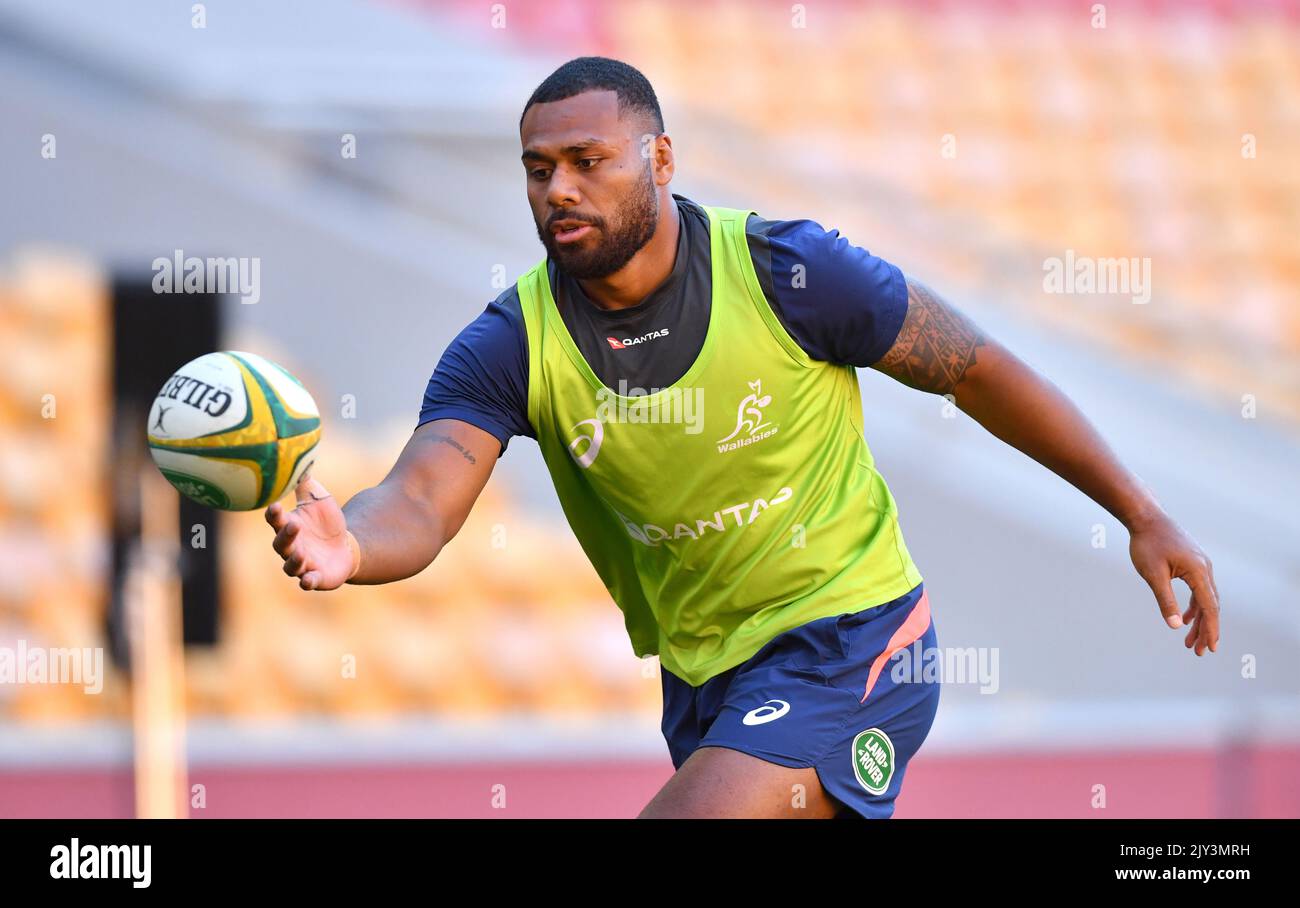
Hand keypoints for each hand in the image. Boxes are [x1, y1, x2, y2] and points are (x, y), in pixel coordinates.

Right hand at [266, 474, 357, 590]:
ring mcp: (301, 564)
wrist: (346, 546)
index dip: (274, 514)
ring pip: (290, 566)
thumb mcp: (320, 499)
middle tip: (293, 525)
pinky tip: (309, 580)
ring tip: (301, 554)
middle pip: (280, 543)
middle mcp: (290, 547)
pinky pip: (308, 582)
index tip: (276, 506)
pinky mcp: (315, 577)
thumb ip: (307, 483)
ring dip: (294, 561)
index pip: (275, 520)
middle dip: (286, 535)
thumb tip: (298, 454)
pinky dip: (307, 581)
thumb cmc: (327, 522)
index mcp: (288, 526)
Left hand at [1128, 513, 1219, 655]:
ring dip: (1199, 620)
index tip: (1210, 648)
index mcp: (1199, 572)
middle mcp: (1205, 569)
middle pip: (1210, 606)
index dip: (1211, 630)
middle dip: (1205, 630)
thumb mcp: (1153, 575)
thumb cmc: (1147, 544)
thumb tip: (1175, 625)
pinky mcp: (1193, 563)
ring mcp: (1201, 565)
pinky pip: (1198, 590)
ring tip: (1189, 641)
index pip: (1209, 608)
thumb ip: (1165, 600)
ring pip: (1205, 599)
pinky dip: (1194, 606)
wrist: (1146, 517)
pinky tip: (1185, 618)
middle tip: (1199, 652)